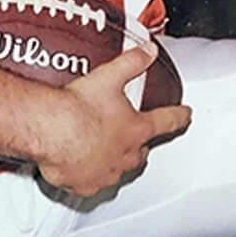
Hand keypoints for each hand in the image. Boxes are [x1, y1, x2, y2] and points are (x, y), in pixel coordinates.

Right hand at [34, 44, 190, 197]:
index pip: (167, 121)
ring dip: (113, 161)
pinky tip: (77, 165)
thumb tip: (148, 51)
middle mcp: (126, 155)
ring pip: (118, 170)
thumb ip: (132, 62)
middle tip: (126, 133)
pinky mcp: (86, 185)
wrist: (49, 131)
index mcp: (137, 129)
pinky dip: (88, 176)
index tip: (185, 115)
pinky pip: (91, 184)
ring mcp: (107, 173)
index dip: (178, 116)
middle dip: (138, 143)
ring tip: (98, 147)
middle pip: (141, 151)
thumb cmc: (77, 108)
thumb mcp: (109, 77)